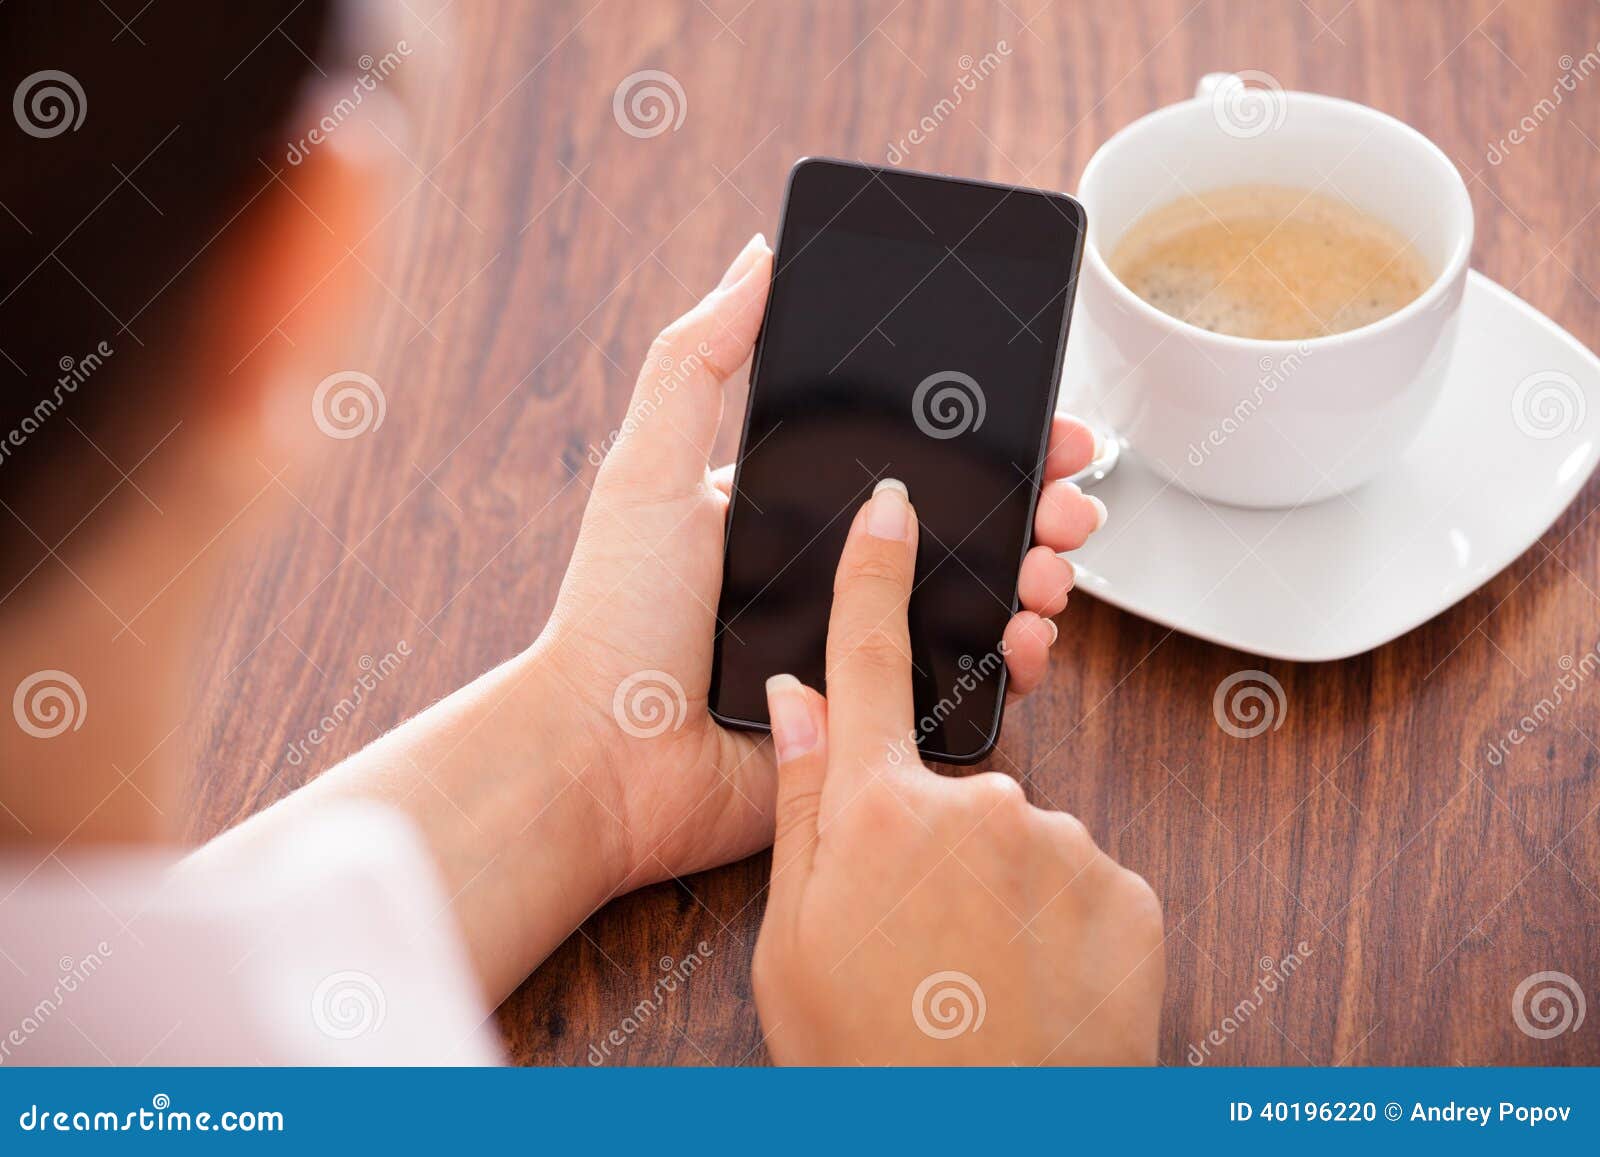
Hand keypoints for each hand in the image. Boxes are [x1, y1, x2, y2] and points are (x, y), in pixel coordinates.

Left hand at [537, 234, 1109, 891]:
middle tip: (1069, 500)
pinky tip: (1030, 639)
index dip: (987, 442)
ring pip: (980, 605)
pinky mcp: (877, 725)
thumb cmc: (614, 615)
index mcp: (797, 515)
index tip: (1043, 423)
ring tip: (1055, 567)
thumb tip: (754, 257)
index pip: (914, 464)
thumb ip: (696, 361)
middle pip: (967, 530)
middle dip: (1035, 507)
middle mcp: (838, 579)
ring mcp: (862, 652)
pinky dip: (1012, 663)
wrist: (602, 758)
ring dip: (1037, 577)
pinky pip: (964, 688)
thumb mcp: (651, 469)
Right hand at [750, 481, 1163, 1063]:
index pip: (867, 664)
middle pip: (951, 786)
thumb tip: (798, 702)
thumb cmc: (876, 1060)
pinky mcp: (1129, 888)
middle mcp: (979, 807)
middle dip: (937, 842)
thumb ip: (802, 808)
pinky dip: (1060, 920)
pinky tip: (1036, 984)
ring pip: (1020, 839)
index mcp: (880, 814)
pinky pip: (1081, 879)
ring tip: (979, 980)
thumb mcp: (792, 944)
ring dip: (1001, 890)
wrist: (992, 1144)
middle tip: (919, 942)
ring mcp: (1063, 845)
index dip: (876, 574)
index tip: (893, 505)